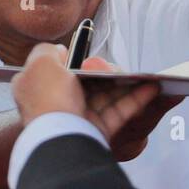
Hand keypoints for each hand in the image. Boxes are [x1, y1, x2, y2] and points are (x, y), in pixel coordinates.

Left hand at [10, 46, 173, 161]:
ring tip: (145, 75)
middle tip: (122, 67)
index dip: (72, 63)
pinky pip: (118, 111)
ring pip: (105, 97)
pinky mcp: (96, 131)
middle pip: (85, 84)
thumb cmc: (49, 98)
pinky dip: (135, 99)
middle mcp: (55, 104)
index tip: (88, 58)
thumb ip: (47, 51)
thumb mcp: (40, 63)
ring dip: (126, 85)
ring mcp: (77, 118)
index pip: (55, 72)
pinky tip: (151, 88)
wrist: (60, 137)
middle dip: (107, 74)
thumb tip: (60, 51)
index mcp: (37, 89)